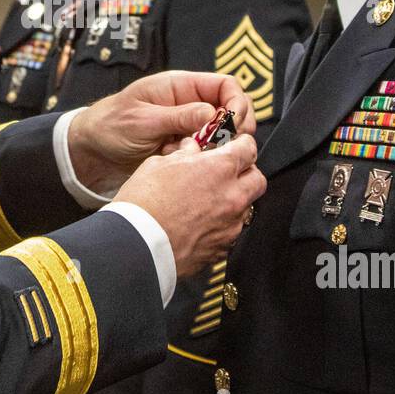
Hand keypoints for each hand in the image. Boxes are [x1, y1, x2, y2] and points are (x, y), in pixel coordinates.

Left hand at [68, 71, 257, 195]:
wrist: (91, 150)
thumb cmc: (110, 125)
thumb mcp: (143, 120)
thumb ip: (178, 117)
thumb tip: (213, 114)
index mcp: (180, 87)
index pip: (225, 85)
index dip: (237, 102)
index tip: (236, 124)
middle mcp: (189, 104)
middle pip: (230, 110)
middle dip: (234, 129)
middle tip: (226, 146)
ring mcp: (189, 127)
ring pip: (221, 135)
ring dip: (216, 148)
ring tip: (196, 155)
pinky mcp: (184, 148)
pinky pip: (206, 153)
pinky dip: (201, 160)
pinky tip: (182, 163)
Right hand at [114, 134, 263, 278]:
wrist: (137, 245)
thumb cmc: (143, 203)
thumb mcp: (158, 165)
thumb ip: (183, 155)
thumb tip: (191, 148)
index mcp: (219, 169)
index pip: (248, 148)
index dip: (242, 144)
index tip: (235, 145)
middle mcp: (232, 197)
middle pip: (257, 179)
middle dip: (246, 173)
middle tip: (228, 172)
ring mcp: (230, 225)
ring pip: (246, 208)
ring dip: (235, 201)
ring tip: (210, 201)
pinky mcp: (222, 249)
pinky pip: (231, 232)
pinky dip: (222, 226)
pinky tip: (201, 224)